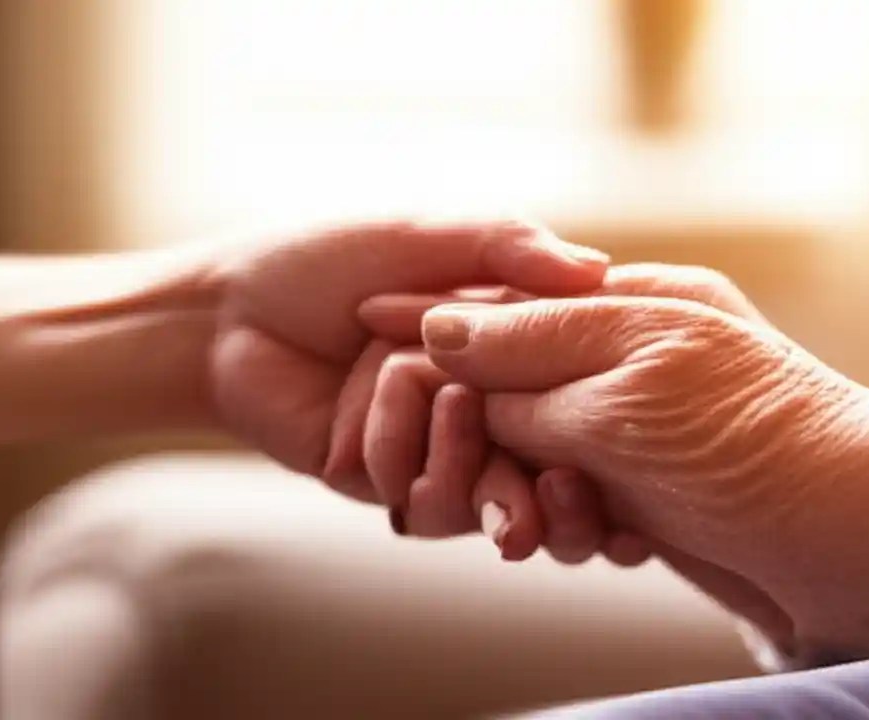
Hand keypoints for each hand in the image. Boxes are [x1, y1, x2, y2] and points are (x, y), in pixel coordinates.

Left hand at [208, 221, 607, 500]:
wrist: (230, 310)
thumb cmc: (329, 257)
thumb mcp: (427, 235)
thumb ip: (509, 248)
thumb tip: (598, 268)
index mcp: (507, 348)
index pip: (577, 392)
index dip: (608, 416)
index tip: (637, 432)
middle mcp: (481, 405)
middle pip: (549, 469)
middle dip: (565, 495)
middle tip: (574, 497)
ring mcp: (434, 449)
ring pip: (490, 494)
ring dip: (469, 454)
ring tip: (448, 403)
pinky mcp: (385, 482)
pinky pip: (423, 496)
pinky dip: (404, 449)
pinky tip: (377, 405)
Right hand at [365, 268, 868, 658]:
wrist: (859, 540)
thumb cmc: (751, 444)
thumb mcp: (626, 383)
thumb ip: (525, 360)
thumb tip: (437, 327)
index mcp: (636, 307)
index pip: (512, 302)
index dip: (437, 318)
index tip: (360, 320)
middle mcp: (637, 358)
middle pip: (516, 377)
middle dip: (472, 424)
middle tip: (415, 460)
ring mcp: (646, 425)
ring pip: (539, 446)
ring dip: (522, 486)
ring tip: (520, 521)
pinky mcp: (656, 487)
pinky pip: (580, 495)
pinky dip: (569, 520)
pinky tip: (579, 537)